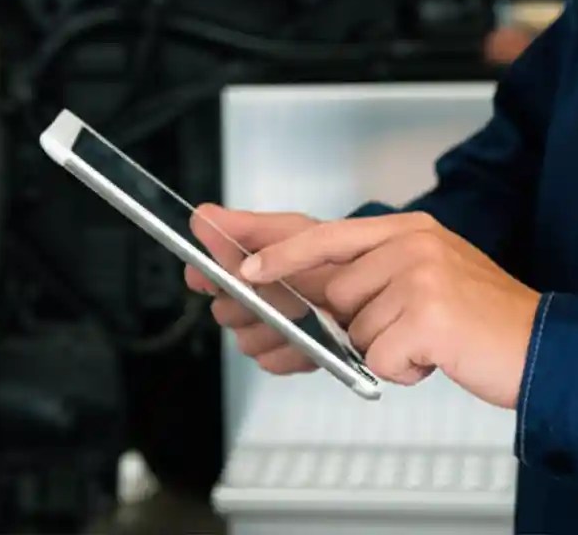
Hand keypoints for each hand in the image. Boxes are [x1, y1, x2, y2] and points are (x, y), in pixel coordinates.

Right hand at [185, 204, 332, 374]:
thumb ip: (247, 227)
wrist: (376, 282)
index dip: (207, 275)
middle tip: (277, 291)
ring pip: (247, 340)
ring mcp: (269, 331)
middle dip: (249, 302)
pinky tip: (308, 336)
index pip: (207, 276)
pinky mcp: (289, 356)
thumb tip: (202, 216)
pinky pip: (270, 361)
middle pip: (225, 312)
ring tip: (301, 312)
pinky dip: (290, 350)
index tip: (213, 276)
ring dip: (273, 327)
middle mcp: (252, 301)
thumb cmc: (335, 251)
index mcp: (246, 267)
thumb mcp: (294, 231)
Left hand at [239, 212, 540, 408]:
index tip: (241, 262)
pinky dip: (405, 371)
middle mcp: (412, 243)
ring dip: (386, 351)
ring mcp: (420, 276)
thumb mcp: (429, 279)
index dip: (279, 250)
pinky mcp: (427, 315)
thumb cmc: (480, 322)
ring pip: (354, 331)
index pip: (325, 233)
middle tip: (407, 331)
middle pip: (334, 294)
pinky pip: (378, 358)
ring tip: (432, 342)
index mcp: (409, 230)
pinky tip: (438, 357)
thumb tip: (317, 297)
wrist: (544, 347)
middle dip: (355, 326)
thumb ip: (375, 277)